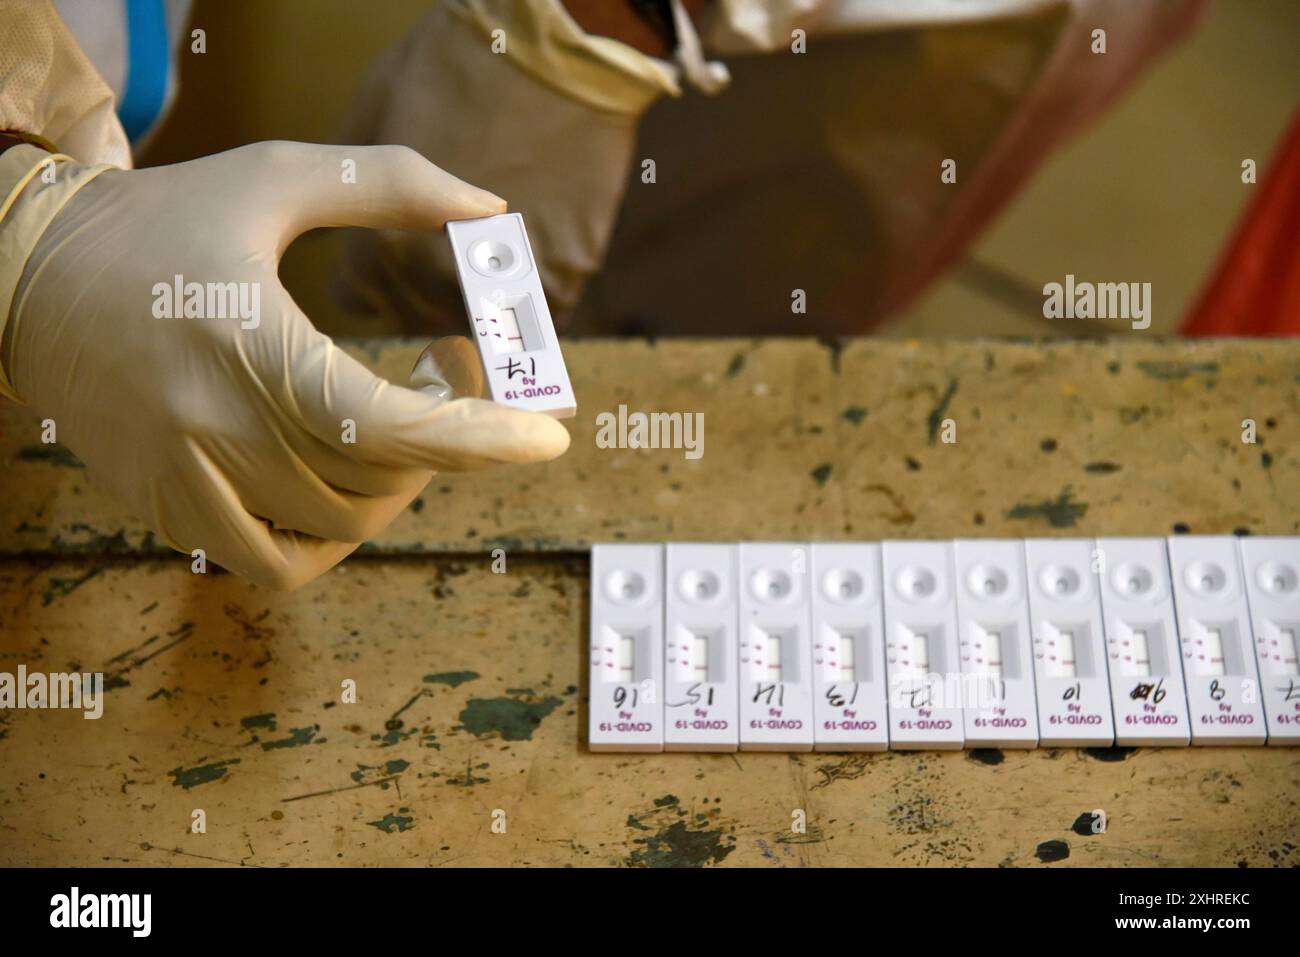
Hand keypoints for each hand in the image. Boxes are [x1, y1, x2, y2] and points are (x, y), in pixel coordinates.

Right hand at [4, 141, 570, 588]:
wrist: (23, 279)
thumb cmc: (158, 223)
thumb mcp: (273, 178)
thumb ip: (389, 184)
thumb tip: (490, 211)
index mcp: (244, 347)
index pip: (386, 425)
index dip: (479, 437)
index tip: (552, 435)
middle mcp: (213, 431)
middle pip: (379, 481)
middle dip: (446, 437)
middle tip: (451, 375)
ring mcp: (189, 485)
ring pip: (341, 528)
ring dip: (398, 481)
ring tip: (400, 418)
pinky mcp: (172, 513)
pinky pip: (282, 564)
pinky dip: (335, 534)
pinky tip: (343, 476)